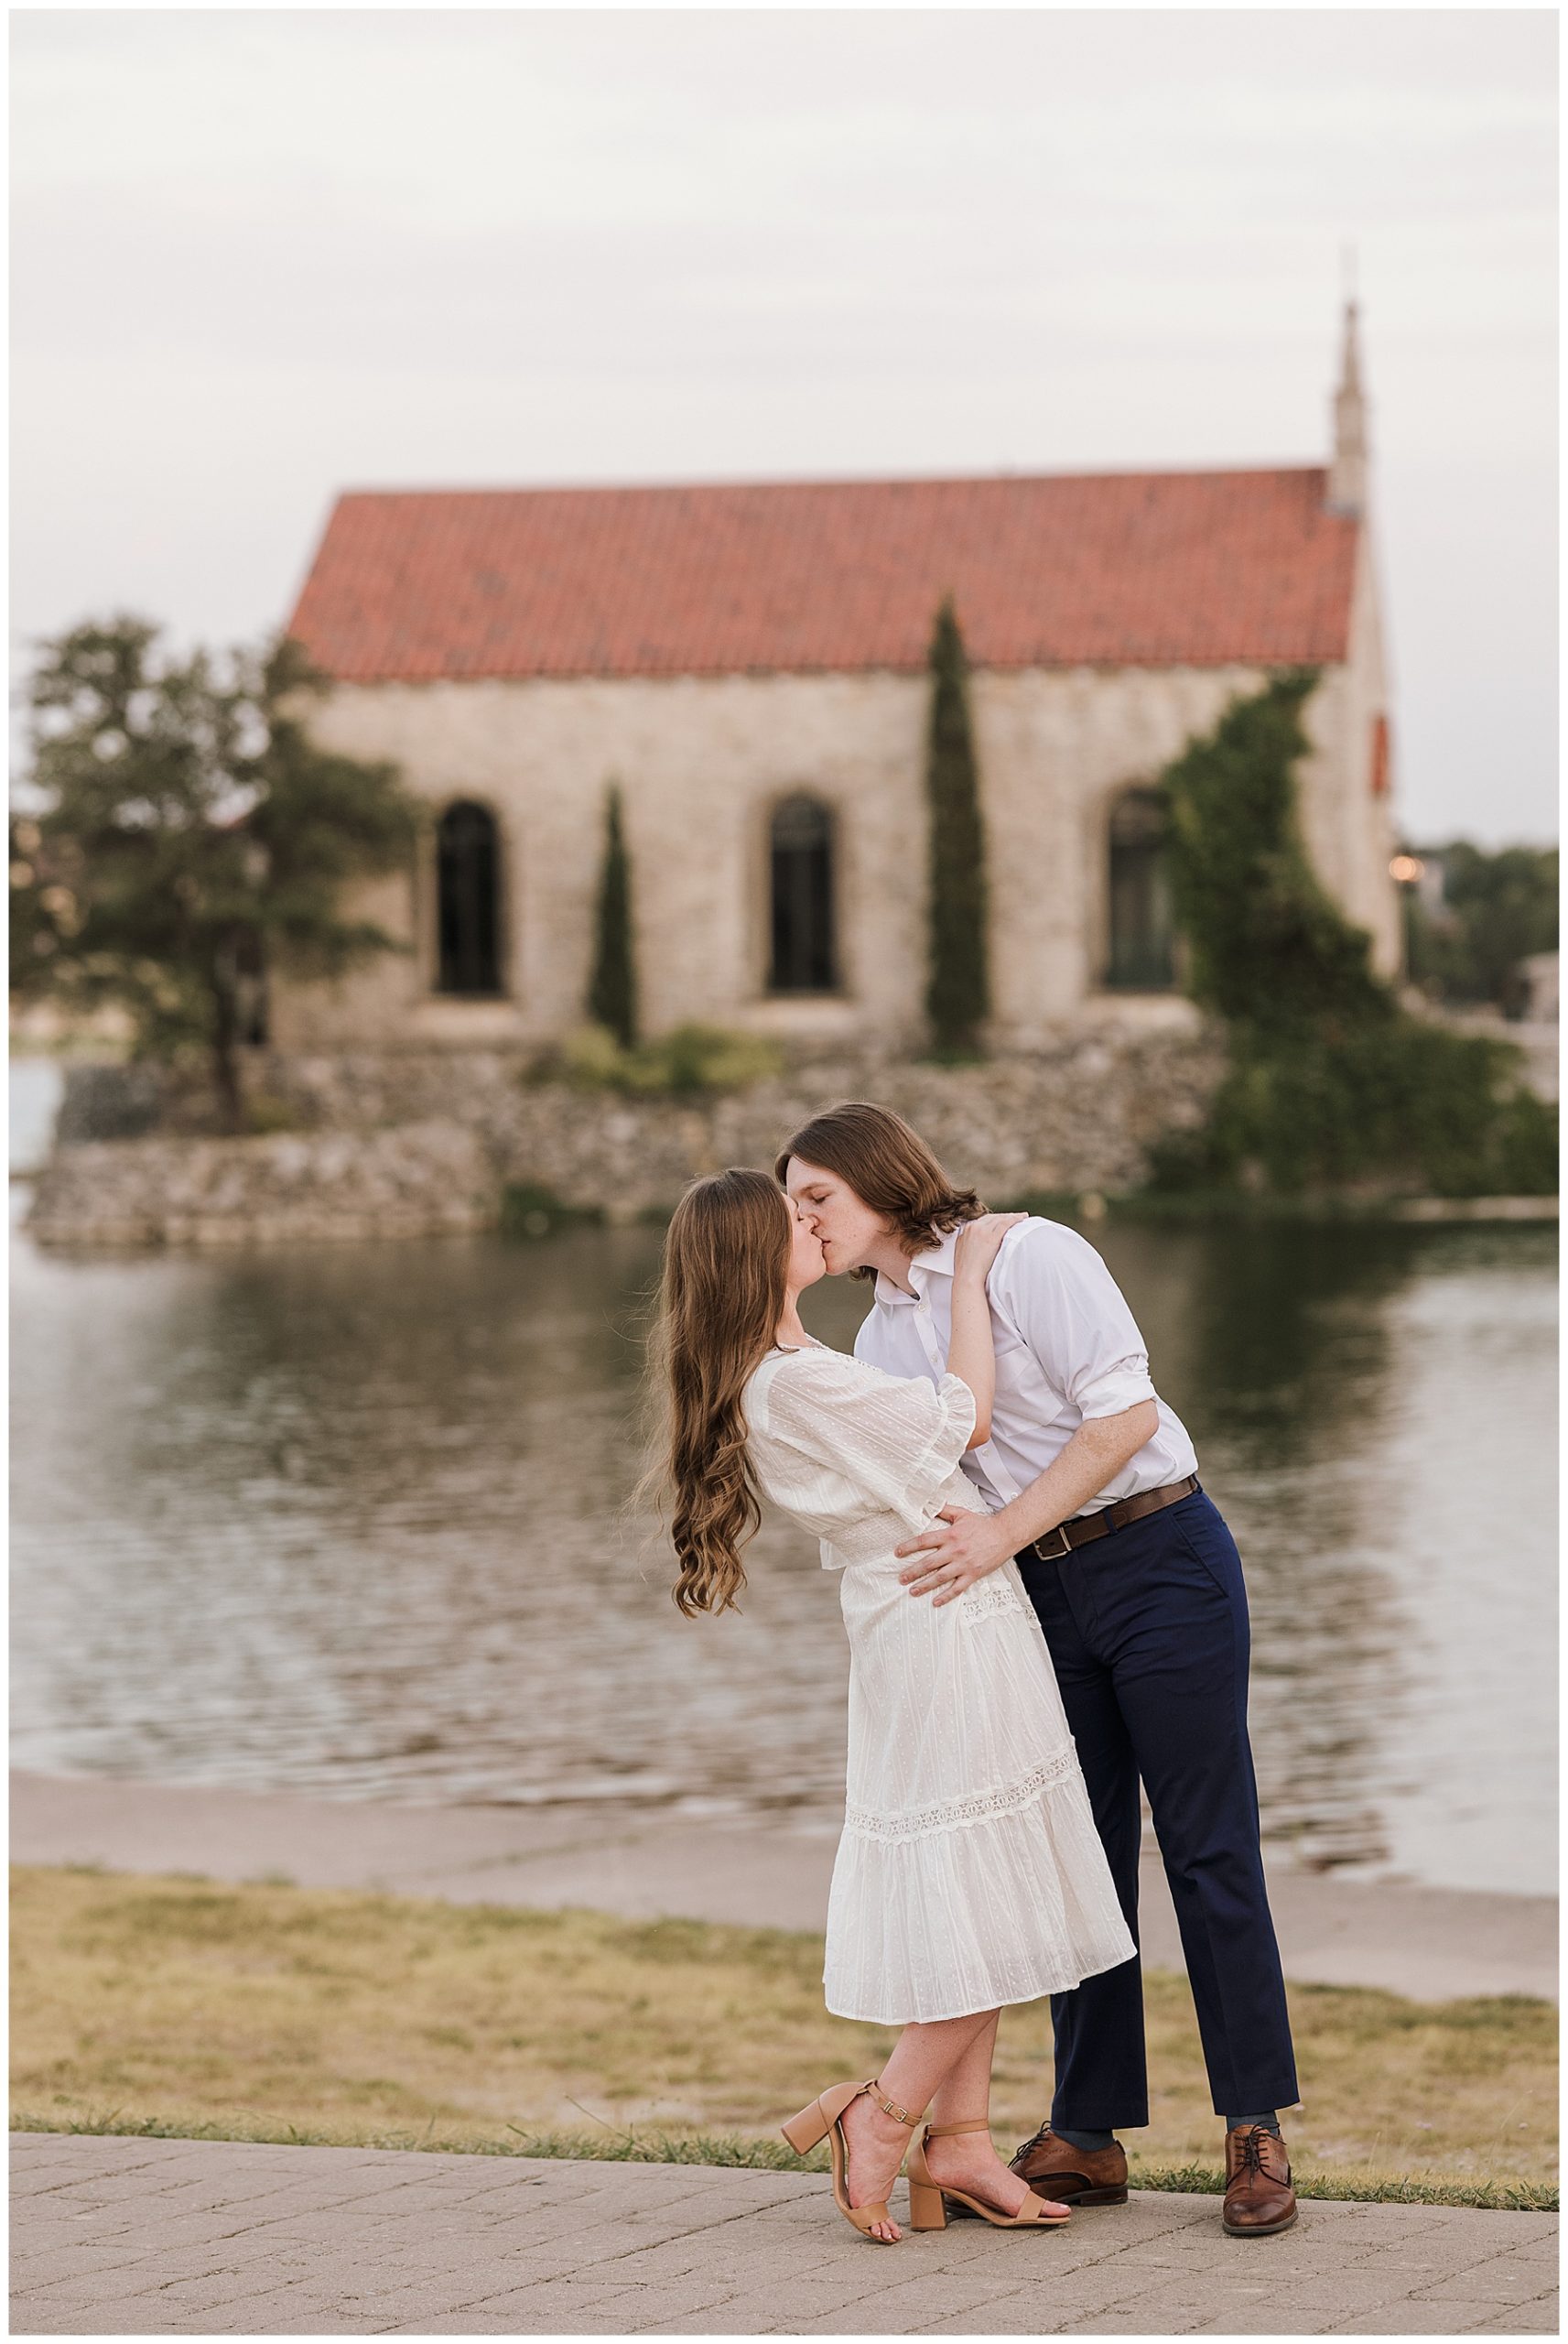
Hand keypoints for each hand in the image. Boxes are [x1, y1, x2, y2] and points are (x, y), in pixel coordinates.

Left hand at [895, 1506, 1012, 1603]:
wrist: (1005, 1534)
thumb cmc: (983, 1525)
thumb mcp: (962, 1514)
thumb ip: (944, 1510)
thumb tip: (930, 1506)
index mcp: (950, 1535)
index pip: (924, 1541)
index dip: (909, 1547)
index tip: (898, 1553)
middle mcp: (954, 1551)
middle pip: (928, 1563)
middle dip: (912, 1571)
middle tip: (901, 1578)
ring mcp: (963, 1564)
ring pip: (940, 1577)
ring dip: (924, 1585)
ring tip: (912, 1591)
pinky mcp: (973, 1574)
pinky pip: (957, 1588)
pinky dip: (946, 1596)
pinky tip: (936, 1602)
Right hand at [952, 1212, 1026, 1284]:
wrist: (967, 1280)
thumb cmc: (967, 1272)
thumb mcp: (963, 1252)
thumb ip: (970, 1242)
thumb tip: (979, 1242)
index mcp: (966, 1230)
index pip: (984, 1220)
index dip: (995, 1220)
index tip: (1004, 1221)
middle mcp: (973, 1227)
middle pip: (992, 1217)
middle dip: (1004, 1217)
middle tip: (1015, 1218)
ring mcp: (982, 1231)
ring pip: (1000, 1218)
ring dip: (1012, 1216)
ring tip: (1021, 1217)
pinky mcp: (991, 1237)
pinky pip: (1006, 1223)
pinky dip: (1015, 1219)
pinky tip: (1022, 1218)